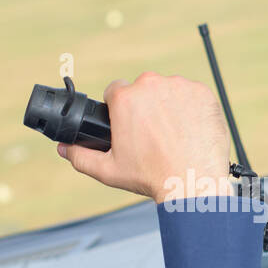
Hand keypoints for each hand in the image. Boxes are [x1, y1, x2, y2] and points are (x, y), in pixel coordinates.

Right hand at [57, 72, 233, 203]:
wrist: (193, 181)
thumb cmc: (151, 176)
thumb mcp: (108, 170)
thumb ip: (80, 156)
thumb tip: (64, 148)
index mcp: (125, 98)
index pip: (115, 91)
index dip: (119, 109)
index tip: (128, 124)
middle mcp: (151, 85)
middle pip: (142, 89)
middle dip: (145, 107)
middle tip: (152, 134)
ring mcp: (180, 86)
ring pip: (168, 91)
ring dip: (168, 106)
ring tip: (172, 134)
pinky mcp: (202, 92)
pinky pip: (192, 95)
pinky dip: (191, 109)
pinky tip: (189, 130)